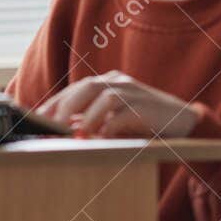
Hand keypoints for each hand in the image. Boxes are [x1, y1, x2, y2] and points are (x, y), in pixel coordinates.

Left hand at [36, 71, 199, 138]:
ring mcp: (134, 92)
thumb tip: (63, 129)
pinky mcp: (144, 107)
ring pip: (102, 97)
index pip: (76, 88)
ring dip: (85, 117)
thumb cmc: (145, 120)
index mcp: (110, 81)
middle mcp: (120, 82)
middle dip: (65, 107)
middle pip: (86, 87)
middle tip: (50, 126)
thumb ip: (92, 118)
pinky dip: (107, 126)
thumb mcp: (115, 116)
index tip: (37, 118)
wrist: (183, 121)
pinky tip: (99, 138)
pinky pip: (121, 114)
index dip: (55, 102)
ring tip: (72, 134)